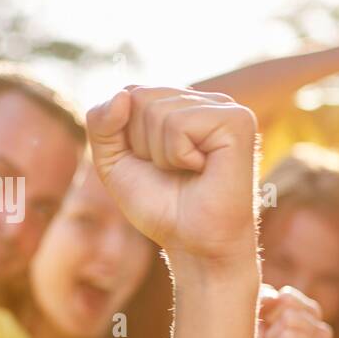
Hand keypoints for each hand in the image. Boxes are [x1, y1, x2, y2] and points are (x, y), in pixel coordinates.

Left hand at [87, 86, 257, 268]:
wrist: (193, 244)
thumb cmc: (160, 205)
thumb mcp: (113, 162)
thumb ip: (101, 124)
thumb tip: (122, 94)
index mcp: (180, 103)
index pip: (129, 93)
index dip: (126, 136)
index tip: (151, 165)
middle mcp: (203, 99)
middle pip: (139, 96)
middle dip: (141, 144)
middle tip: (172, 171)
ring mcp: (223, 107)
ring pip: (157, 111)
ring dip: (161, 154)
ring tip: (187, 172)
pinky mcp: (237, 121)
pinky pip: (179, 124)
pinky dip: (178, 156)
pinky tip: (202, 169)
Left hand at [258, 284, 332, 337]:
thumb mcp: (252, 314)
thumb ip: (263, 296)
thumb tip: (278, 296)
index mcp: (310, 313)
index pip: (288, 298)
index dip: (267, 313)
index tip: (264, 327)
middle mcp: (322, 332)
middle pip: (290, 317)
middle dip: (270, 335)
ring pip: (291, 337)